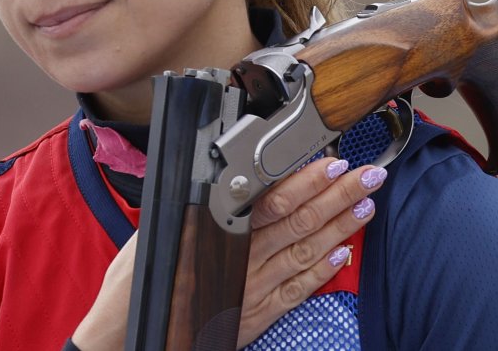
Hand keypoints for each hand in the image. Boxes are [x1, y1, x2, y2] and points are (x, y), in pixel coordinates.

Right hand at [70, 157, 385, 350]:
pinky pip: (296, 292)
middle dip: (337, 197)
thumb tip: (225, 170)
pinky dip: (320, 273)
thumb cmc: (142, 278)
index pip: (271, 200)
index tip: (332, 163)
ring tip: (365, 206)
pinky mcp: (256, 315)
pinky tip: (341, 255)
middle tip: (368, 176)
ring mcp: (253, 289)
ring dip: (339, 228)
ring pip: (305, 252)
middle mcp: (241, 258)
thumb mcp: (163, 228)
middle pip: (298, 221)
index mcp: (219, 230)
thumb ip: (198, 202)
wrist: (129, 333)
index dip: (306, 181)